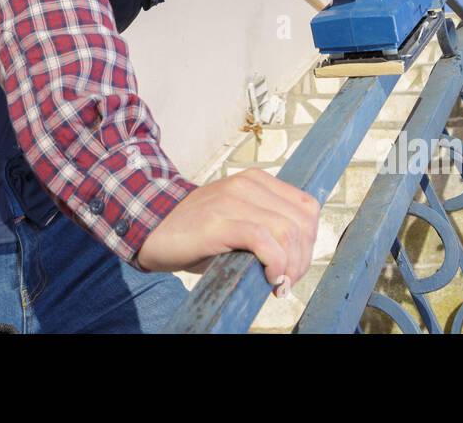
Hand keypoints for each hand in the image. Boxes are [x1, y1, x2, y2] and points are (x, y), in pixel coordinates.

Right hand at [135, 168, 319, 293]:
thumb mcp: (237, 218)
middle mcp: (246, 184)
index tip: (296, 265)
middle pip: (301, 221)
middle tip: (287, 281)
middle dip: (302, 258)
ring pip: (287, 231)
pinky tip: (268, 277)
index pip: (307, 207)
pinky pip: (263, 240)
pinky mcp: (219, 222)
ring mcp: (232, 201)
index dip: (310, 240)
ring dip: (290, 265)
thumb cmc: (196, 232)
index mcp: (255, 180)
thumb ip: (266, 224)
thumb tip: (298, 254)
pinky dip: (274, 263)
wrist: (152, 229)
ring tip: (278, 283)